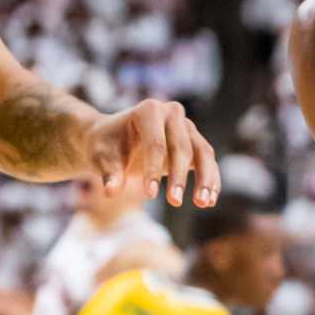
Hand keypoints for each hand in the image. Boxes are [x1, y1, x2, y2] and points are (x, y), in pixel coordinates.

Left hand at [85, 99, 220, 210]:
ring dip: (205, 179)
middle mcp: (172, 113)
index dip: (153, 170)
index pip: (156, 143)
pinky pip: (208, 161)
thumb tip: (111, 191)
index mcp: (148, 110)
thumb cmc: (108, 147)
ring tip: (202, 203)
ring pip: (203, 152)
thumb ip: (109, 173)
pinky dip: (211, 180)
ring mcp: (187, 127)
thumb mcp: (102, 157)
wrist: (116, 139)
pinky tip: (210, 201)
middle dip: (179, 177)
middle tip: (174, 202)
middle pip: (182, 147)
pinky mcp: (195, 142)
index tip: (149, 195)